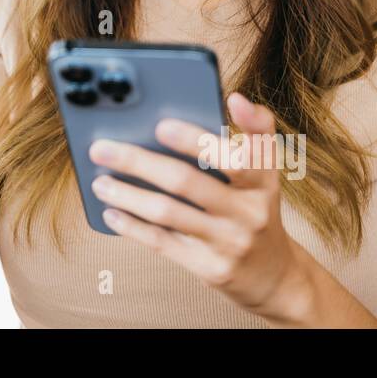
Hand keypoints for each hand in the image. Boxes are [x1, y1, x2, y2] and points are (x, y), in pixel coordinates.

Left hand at [88, 92, 311, 322]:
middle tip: (102, 148)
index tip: (163, 123)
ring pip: (168, 212)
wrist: (275, 277)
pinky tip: (112, 212)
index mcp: (263, 181)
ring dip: (127, 195)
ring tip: (100, 181)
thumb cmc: (254, 211)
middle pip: (186, 180)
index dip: (205, 137)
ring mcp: (229, 241)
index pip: (244, 152)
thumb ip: (250, 138)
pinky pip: (163, 242)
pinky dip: (133, 226)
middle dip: (138, 161)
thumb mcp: (263, 177)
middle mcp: (249, 211)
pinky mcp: (210, 268)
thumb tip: (234, 100)